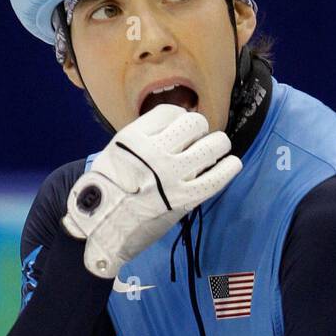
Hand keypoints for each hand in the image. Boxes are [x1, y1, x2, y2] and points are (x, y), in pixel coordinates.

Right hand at [62, 104, 241, 278]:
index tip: (180, 127)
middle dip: (200, 128)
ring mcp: (170, 176)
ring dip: (218, 144)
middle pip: (194, 124)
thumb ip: (144, 138)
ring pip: (210, 146)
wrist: (102, 223)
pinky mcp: (182, 199)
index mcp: (134, 137)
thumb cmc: (108, 187)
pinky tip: (233, 163)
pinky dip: (228, 169)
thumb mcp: (116, 151)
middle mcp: (154, 152)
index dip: (179, 117)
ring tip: (218, 147)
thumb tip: (178, 126)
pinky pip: (215, 179)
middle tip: (199, 138)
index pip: (170, 112)